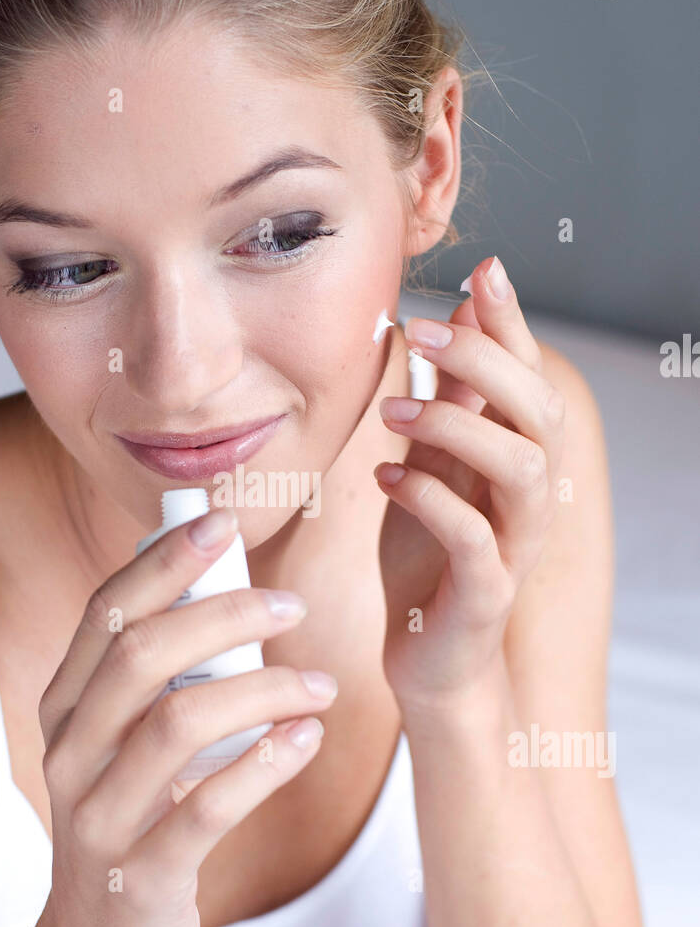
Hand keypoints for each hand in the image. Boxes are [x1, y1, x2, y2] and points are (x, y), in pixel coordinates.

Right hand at [36, 508, 337, 926]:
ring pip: (178, 723)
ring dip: (261, 689)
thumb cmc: (134, 823)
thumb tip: (230, 590)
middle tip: (292, 607)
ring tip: (321, 684)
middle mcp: (69, 754)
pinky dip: (265, 765)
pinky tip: (308, 740)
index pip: (106, 613)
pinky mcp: (141, 876)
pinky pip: (207, 808)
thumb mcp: (127, 745)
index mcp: (65, 709)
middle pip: (141, 655)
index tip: (221, 522)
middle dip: (223, 614)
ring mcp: (98, 818)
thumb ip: (159, 679)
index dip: (163, 561)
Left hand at [375, 256, 564, 708]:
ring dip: (459, 426)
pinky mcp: (486, 591)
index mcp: (517, 457)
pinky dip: (431, 501)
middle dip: (488, 359)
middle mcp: (529, 496)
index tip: (484, 266)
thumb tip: (453, 320)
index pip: (528, 376)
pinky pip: (473, 537)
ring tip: (394, 408)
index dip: (512, 322)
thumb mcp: (433, 467)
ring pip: (520, 467)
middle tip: (426, 328)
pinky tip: (387, 479)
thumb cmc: (428, 557)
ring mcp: (515, 545)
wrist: (432, 659)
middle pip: (539, 409)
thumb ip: (448, 403)